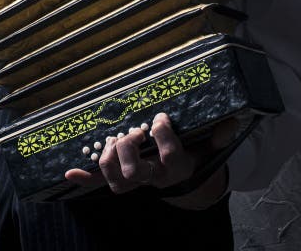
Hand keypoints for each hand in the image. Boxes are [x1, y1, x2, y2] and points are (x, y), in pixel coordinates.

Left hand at [64, 112, 236, 209]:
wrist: (186, 177)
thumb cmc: (196, 151)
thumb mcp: (212, 142)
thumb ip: (222, 133)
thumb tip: (230, 123)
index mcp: (177, 167)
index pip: (169, 156)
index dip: (162, 135)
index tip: (160, 117)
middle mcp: (154, 177)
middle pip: (135, 173)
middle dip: (129, 149)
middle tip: (135, 131)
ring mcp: (136, 180)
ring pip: (115, 180)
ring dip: (109, 157)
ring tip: (115, 138)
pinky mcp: (122, 178)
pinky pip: (100, 183)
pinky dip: (85, 178)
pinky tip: (70, 171)